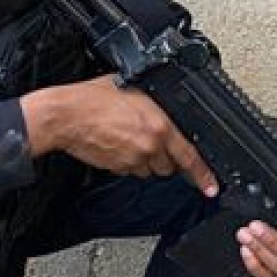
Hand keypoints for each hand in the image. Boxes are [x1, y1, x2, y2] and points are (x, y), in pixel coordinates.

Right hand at [20, 76, 216, 195]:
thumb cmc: (93, 99)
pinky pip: (129, 170)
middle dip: (163, 157)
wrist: (66, 115)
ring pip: (149, 170)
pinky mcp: (117, 167)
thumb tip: (165, 107)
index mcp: (160, 126)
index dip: (203, 174)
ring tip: (127, 139)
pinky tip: (115, 145)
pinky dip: (126, 162)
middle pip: (169, 166)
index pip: (189, 156)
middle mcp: (150, 145)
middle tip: (148, 141)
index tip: (211, 186)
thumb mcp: (134, 90)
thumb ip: (155, 104)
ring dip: (144, 160)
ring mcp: (133, 159)